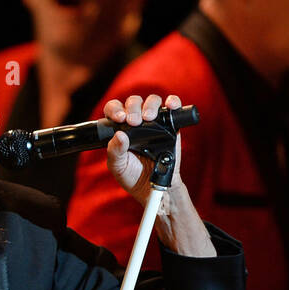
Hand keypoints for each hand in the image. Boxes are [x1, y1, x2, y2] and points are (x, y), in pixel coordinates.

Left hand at [102, 92, 213, 256]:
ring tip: (149, 118)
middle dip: (133, 108)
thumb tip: (120, 134)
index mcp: (120, 127)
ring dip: (150, 105)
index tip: (119, 119)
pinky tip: (170, 106)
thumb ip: (115, 151)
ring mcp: (155, 122)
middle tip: (135, 122)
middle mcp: (137, 121)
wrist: (154, 188)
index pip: (114, 109)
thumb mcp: (118, 166)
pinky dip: (173, 102)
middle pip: (134, 102)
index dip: (115, 109)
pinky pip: (173, 107)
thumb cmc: (133, 176)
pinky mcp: (171, 125)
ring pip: (152, 101)